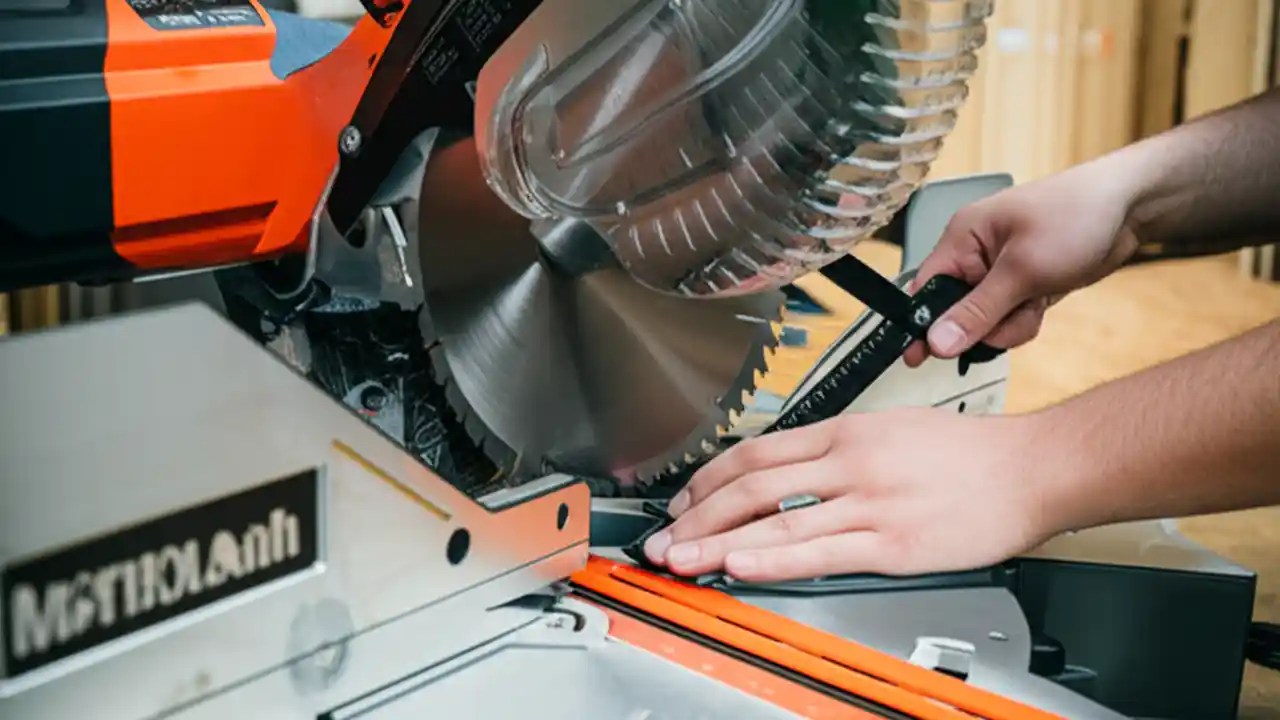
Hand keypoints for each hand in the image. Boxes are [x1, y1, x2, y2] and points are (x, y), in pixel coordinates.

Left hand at [641, 408, 1061, 581]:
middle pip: (753, 484)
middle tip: (663, 537)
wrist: (1030, 469)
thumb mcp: (891, 430)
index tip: (684, 500)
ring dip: (718, 541)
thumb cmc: (968, 453)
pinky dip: (772, 557)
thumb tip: (788, 471)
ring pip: (776, 518)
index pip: (758, 451)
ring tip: (681, 559)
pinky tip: (739, 565)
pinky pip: (819, 550)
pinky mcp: (891, 541)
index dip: (710, 478)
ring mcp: (869, 501)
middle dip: (698, 514)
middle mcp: (850, 461)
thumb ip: (838, 450)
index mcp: (847, 431)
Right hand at [906, 162, 1141, 366]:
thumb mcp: (1022, 269)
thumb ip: (977, 311)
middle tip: (1013, 313)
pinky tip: (1044, 302)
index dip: (922, 324)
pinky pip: (1008, 319)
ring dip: (1010, 324)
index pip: (924, 289)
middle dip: (984, 325)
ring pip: (985, 322)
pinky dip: (1025, 320)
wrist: (1130, 206)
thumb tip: (937, 342)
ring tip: (1036, 302)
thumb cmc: (1076, 216)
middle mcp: (975, 255)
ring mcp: (999, 272)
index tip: (919, 357)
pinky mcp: (1022, 285)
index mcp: (962, 238)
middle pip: (955, 313)